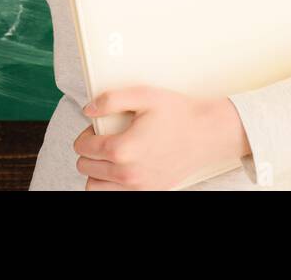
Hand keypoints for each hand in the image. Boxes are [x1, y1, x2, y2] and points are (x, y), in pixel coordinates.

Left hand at [72, 86, 248, 189]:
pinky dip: (112, 184)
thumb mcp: (144, 95)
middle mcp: (128, 174)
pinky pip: (115, 196)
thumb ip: (110, 100)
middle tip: (104, 138)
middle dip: (89, 151)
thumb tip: (88, 109)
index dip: (85, 134)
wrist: (207, 133)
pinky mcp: (150, 192)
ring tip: (110, 156)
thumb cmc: (178, 113)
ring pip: (95, 187)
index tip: (96, 128)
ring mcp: (139, 187)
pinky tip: (123, 168)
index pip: (83, 148)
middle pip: (85, 168)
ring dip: (97, 171)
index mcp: (122, 149)